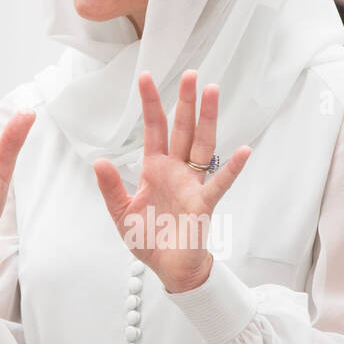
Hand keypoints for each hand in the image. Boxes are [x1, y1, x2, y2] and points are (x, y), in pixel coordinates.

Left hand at [93, 70, 250, 292]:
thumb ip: (111, 188)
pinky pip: (220, 183)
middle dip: (185, 102)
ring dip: (208, 119)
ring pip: (202, 145)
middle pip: (182, 129)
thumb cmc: (149, 239)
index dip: (151, 104)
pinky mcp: (204, 204)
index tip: (146, 77)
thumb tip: (100, 161)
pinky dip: (232, 168)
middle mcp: (176, 171)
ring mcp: (193, 184)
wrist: (169, 269)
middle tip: (191, 74)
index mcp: (155, 169)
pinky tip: (244, 150)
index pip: (154, 129)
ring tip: (212, 92)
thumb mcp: (121, 213)